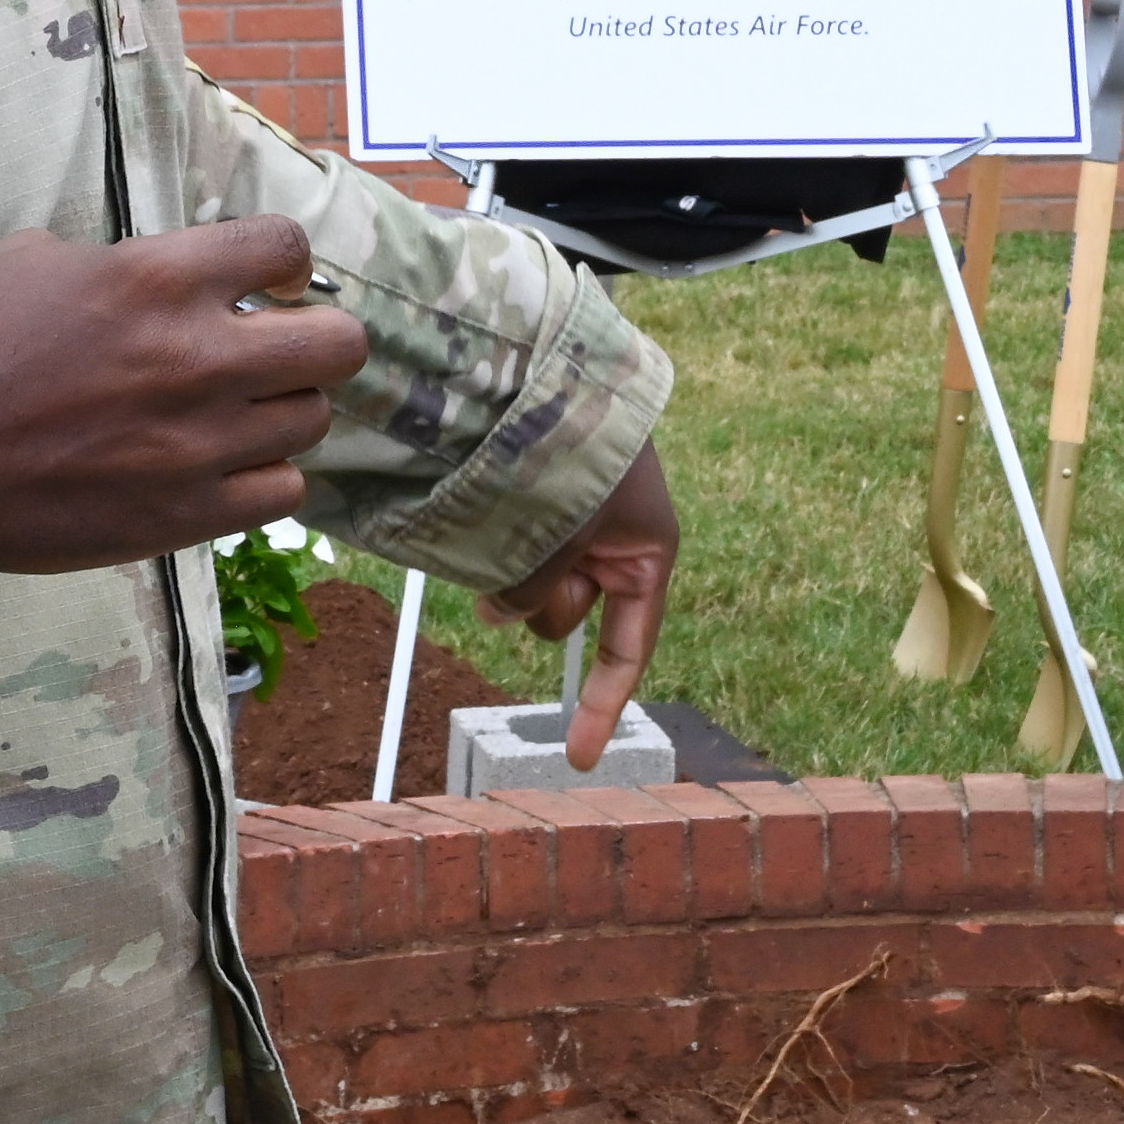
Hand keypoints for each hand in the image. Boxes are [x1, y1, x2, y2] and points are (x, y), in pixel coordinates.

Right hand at [0, 220, 369, 575]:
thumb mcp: (34, 259)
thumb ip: (128, 267)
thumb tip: (180, 280)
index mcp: (155, 278)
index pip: (285, 244)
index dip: (283, 260)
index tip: (268, 280)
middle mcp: (193, 359)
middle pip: (337, 343)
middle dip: (313, 336)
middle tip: (272, 347)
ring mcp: (194, 445)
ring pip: (312, 420)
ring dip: (281, 408)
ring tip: (234, 410)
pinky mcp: (181, 517)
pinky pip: (281, 492)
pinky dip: (261, 475)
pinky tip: (218, 465)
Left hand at [479, 438, 679, 771]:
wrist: (550, 366)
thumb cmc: (575, 448)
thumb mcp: (564, 535)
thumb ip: (533, 589)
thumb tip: (497, 609)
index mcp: (645, 552)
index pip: (629, 647)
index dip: (602, 704)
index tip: (577, 758)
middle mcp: (609, 541)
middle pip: (562, 614)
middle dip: (534, 602)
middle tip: (511, 569)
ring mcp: (568, 521)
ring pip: (526, 582)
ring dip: (506, 568)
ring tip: (498, 515)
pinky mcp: (530, 499)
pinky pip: (507, 548)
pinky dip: (490, 543)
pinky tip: (477, 510)